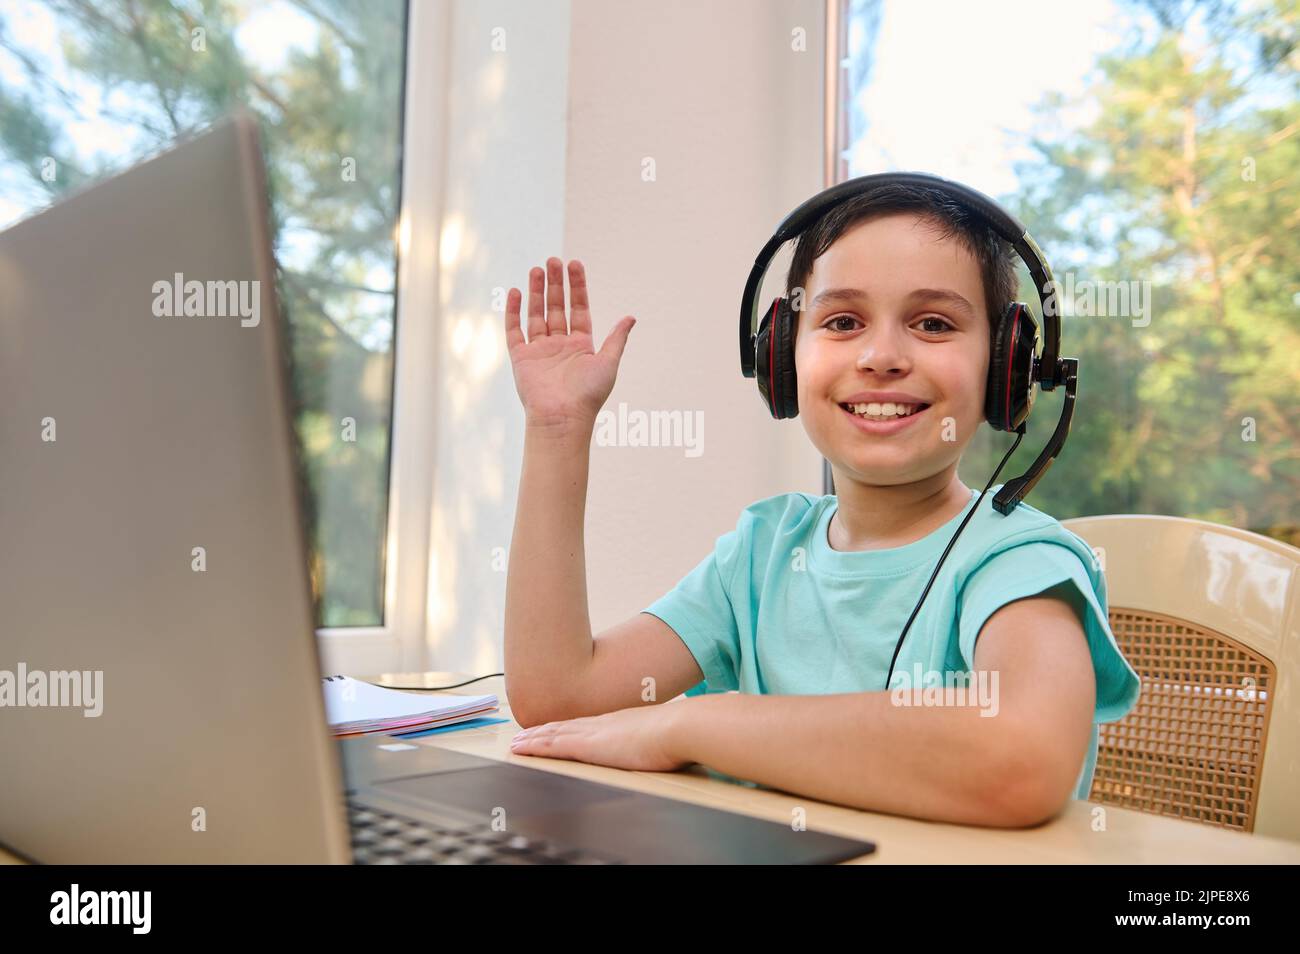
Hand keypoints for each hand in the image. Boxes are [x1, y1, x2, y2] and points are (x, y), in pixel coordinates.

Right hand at [505, 257, 636, 430]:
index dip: (577, 287)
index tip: (574, 264)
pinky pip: (515, 330)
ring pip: (536, 314)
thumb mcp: (608, 362)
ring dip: (536, 292)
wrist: (563, 417)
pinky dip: (514, 311)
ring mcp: (539, 350)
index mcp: (581, 345)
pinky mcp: (521, 358)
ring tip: (536, 268)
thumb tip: (631, 317)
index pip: (578, 308)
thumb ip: (617, 338)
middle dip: (555, 284)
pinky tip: (516, 292)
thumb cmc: (589, 394)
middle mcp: (560, 345)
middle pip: (556, 307)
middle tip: (553, 260)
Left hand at [509, 702, 692, 772]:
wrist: (678, 727)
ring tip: (515, 743)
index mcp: (616, 721)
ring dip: (532, 739)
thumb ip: (652, 736)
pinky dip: (535, 747)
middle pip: (562, 726)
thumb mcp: (660, 733)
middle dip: (540, 731)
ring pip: (552, 734)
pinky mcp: (588, 745)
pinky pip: (553, 745)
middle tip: (521, 735)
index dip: (562, 726)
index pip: (582, 724)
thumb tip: (659, 741)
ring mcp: (592, 732)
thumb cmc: (676, 733)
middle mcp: (600, 723)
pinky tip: (522, 749)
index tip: (549, 729)